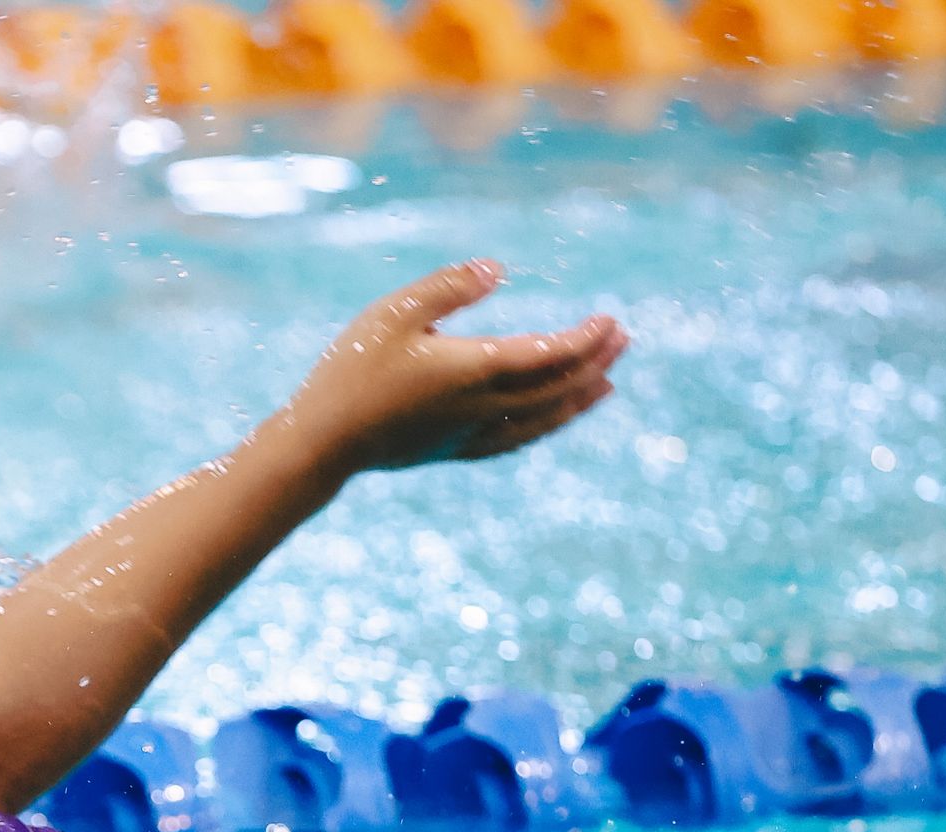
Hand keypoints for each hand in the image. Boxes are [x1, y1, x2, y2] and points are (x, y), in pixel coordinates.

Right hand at [282, 260, 625, 476]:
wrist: (321, 443)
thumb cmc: (351, 371)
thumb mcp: (393, 313)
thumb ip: (448, 287)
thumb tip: (498, 268)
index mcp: (473, 369)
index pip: (549, 355)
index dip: (586, 338)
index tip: (610, 319)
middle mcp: (482, 406)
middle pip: (556, 387)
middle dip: (594, 362)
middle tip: (624, 340)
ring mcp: (470, 433)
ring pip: (543, 419)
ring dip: (579, 398)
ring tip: (608, 383)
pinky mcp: (453, 450)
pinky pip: (516, 441)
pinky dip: (546, 427)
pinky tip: (551, 419)